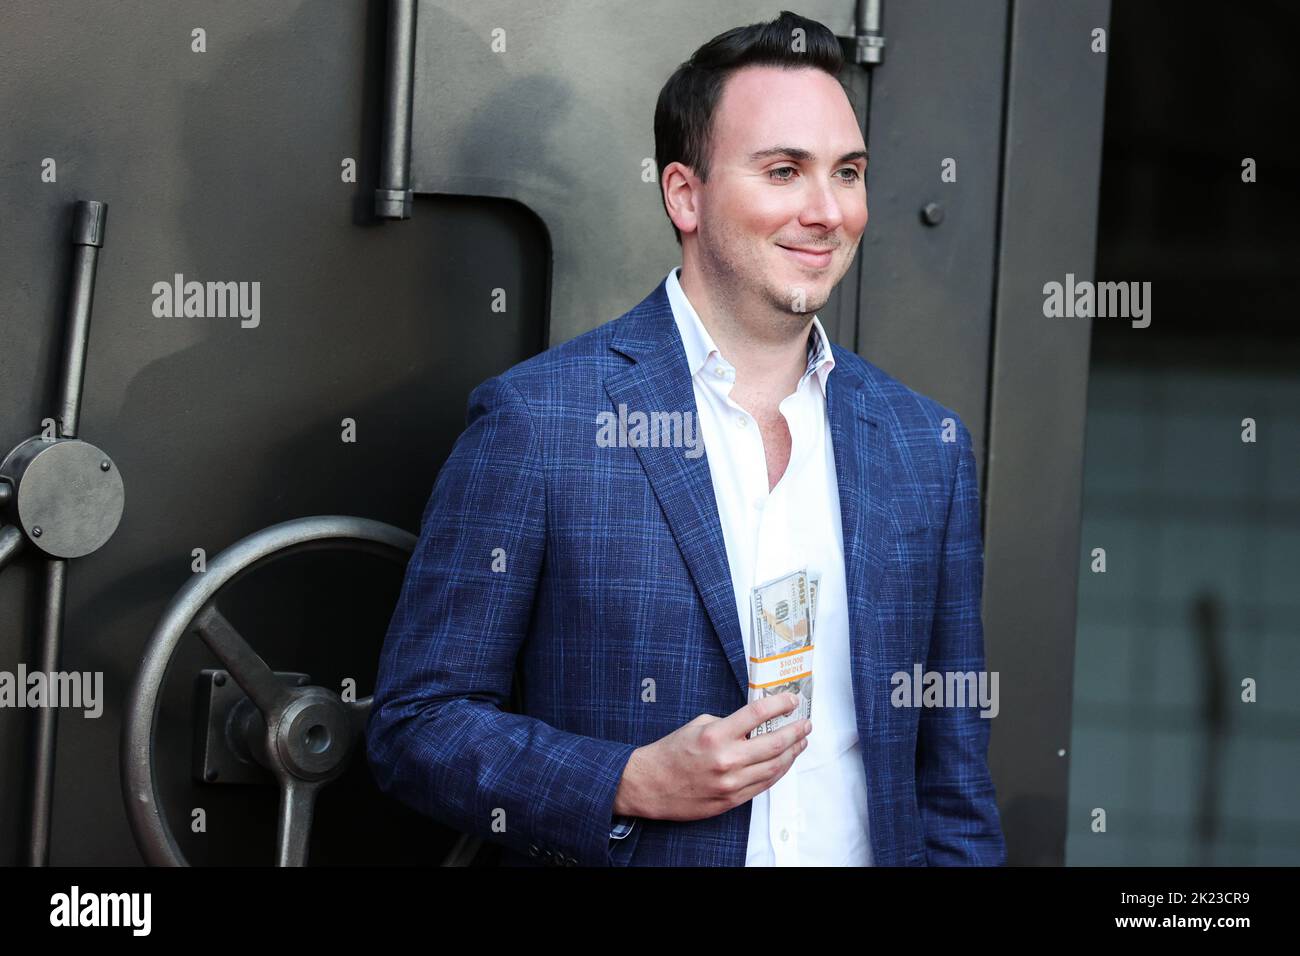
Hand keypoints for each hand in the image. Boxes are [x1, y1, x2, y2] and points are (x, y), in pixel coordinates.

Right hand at [613, 694, 811, 820]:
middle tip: (806, 723)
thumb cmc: (672, 753)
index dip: (780, 704)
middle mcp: (727, 759)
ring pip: (775, 766)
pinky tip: (785, 761)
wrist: (650, 785)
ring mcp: (731, 783)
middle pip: (775, 742)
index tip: (792, 699)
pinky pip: (764, 785)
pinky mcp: (731, 800)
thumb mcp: (698, 725)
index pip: (758, 714)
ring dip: (793, 752)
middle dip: (796, 731)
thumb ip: (728, 724)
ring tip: (801, 742)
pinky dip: (779, 771)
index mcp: (716, 735)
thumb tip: (754, 724)